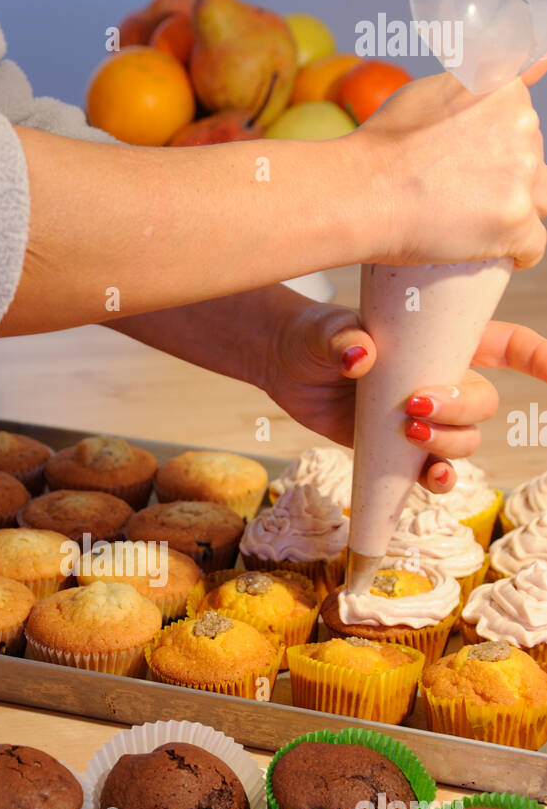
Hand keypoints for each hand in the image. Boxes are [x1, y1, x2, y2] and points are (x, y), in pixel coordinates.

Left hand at [264, 299, 546, 492]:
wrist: (286, 367)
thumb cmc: (315, 335)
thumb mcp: (325, 331)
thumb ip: (341, 339)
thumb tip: (358, 355)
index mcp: (441, 341)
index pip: (505, 345)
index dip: (537, 356)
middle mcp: (441, 379)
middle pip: (484, 402)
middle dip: (461, 408)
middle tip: (416, 404)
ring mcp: (424, 417)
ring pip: (465, 439)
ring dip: (449, 443)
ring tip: (409, 431)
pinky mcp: (400, 448)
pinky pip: (435, 469)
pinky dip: (439, 477)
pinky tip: (430, 476)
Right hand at [351, 61, 546, 269]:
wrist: (360, 193)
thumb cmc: (384, 146)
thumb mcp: (432, 91)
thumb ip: (479, 88)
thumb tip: (534, 67)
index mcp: (506, 91)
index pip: (523, 126)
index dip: (499, 150)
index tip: (473, 165)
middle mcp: (524, 125)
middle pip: (533, 164)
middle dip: (507, 181)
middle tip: (458, 195)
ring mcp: (522, 174)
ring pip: (538, 203)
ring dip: (512, 214)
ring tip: (468, 222)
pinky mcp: (515, 220)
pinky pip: (536, 245)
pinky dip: (519, 253)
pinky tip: (497, 252)